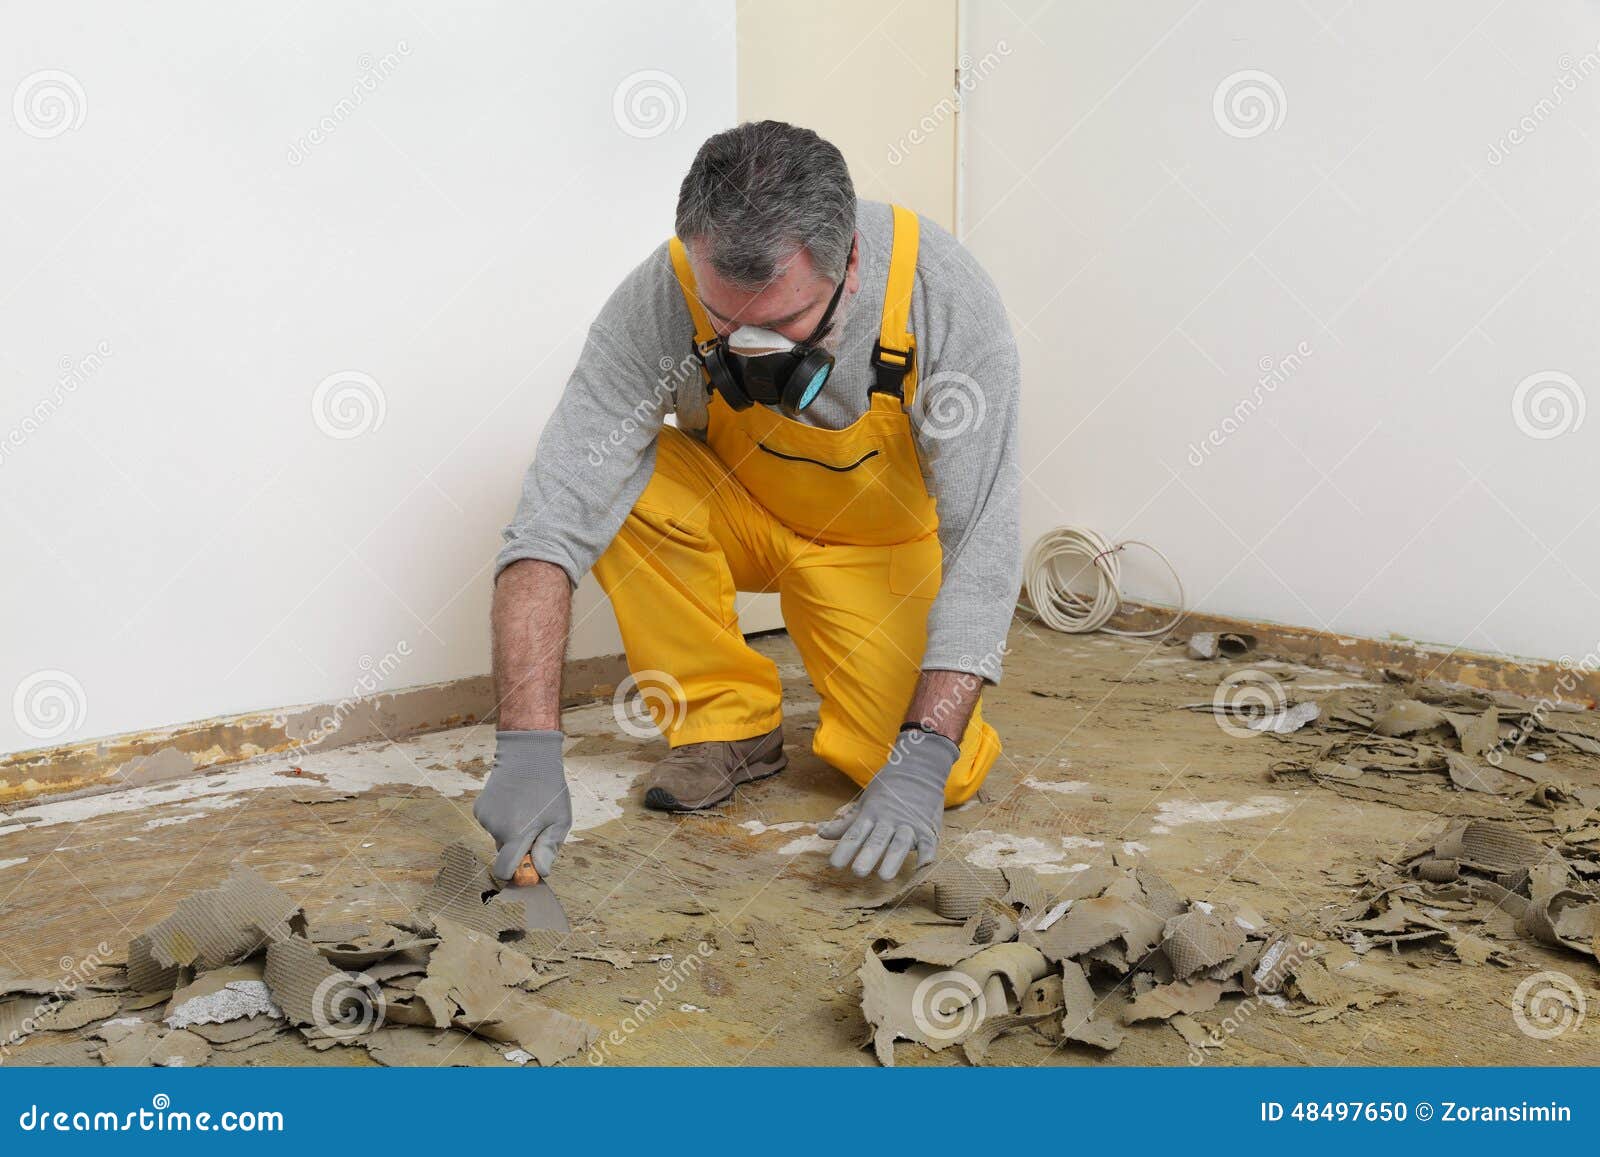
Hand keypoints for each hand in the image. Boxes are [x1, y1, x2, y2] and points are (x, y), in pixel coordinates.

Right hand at [473, 730, 570, 880]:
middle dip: (518, 847)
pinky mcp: (479, 807)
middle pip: (504, 853)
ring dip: (511, 830)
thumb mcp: (560, 819)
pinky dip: (502, 819)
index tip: (527, 869)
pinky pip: (492, 824)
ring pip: (499, 837)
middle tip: (536, 826)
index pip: (504, 871)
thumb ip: (549, 848)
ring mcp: (485, 817)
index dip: (515, 874)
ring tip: (526, 808)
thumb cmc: (548, 788)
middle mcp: (496, 828)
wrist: (527, 755)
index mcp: (516, 834)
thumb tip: (540, 872)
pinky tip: (513, 801)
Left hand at [818, 729, 956, 879]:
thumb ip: (845, 823)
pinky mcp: (927, 826)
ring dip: (893, 859)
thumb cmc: (887, 789)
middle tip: (858, 872)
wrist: (919, 768)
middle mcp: (889, 820)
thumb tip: (820, 832)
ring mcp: (909, 823)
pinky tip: (923, 865)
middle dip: (868, 855)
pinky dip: (926, 853)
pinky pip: (928, 842)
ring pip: (900, 842)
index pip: (855, 833)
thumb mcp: (864, 802)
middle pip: (877, 839)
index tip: (834, 865)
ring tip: (885, 877)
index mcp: (871, 814)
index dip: (845, 849)